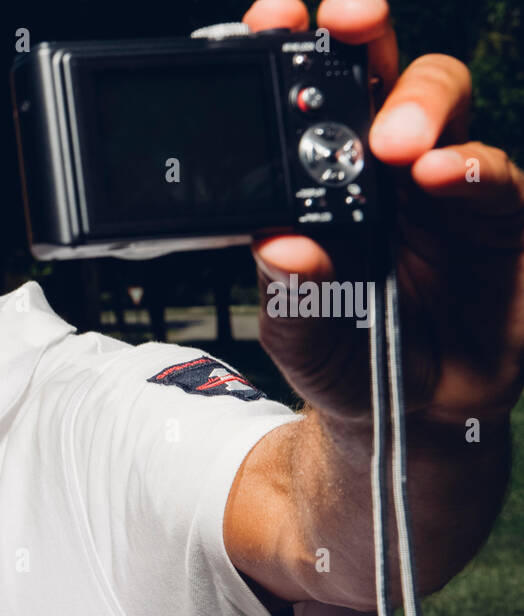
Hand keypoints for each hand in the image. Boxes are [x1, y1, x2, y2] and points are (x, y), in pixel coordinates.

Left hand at [245, 0, 523, 425]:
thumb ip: (287, 288)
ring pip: (448, 109)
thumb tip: (280, 245)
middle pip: (384, 74)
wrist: (401, 418)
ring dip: (421, 105)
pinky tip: (445, 172)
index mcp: (325, 179)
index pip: (310, 97)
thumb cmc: (343, 356)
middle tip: (345, 28)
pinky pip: (498, 182)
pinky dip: (476, 169)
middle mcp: (386, 170)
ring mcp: (445, 191)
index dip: (296, 46)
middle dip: (367, 39)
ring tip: (394, 141)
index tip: (275, 16)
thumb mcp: (296, 330)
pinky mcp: (498, 226)